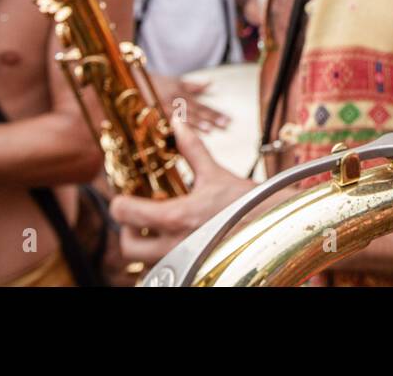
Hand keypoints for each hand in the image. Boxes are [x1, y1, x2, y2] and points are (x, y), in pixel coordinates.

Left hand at [110, 118, 254, 265]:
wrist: (272, 224)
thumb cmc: (246, 202)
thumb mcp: (215, 173)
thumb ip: (192, 149)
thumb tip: (178, 125)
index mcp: (175, 217)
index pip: (125, 213)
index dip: (120, 202)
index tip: (126, 195)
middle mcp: (174, 244)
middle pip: (127, 246)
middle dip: (127, 231)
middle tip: (137, 216)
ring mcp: (183, 260)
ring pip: (144, 261)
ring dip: (144, 244)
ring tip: (155, 228)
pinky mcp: (193, 268)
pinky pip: (164, 267)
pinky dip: (162, 256)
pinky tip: (174, 241)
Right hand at [150, 74, 228, 132]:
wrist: (129, 78)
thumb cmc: (153, 82)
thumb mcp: (174, 81)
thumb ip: (192, 86)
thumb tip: (211, 84)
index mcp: (181, 94)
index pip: (201, 106)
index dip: (214, 113)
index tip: (228, 120)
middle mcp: (174, 100)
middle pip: (195, 110)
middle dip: (210, 118)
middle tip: (225, 125)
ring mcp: (162, 106)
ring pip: (180, 115)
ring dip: (194, 122)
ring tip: (208, 129)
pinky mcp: (150, 113)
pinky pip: (162, 121)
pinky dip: (172, 127)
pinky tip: (180, 135)